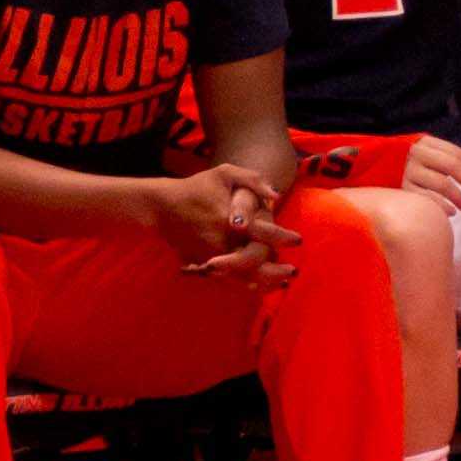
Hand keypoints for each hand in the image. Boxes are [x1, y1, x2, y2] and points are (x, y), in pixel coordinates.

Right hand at [151, 164, 300, 280]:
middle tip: (292, 272)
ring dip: (262, 281)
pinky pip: (224, 279)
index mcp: (229, 219)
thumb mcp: (225, 173)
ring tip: (281, 283)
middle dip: (274, 270)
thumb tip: (276, 195)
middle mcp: (220, 240)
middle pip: (252, 262)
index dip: (282, 238)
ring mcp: (209, 255)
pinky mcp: (200, 263)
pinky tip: (258, 286)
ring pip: (238, 276)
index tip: (298, 240)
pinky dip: (243, 283)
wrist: (161, 205)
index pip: (261, 233)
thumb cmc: (198, 187)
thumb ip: (252, 180)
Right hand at [400, 136, 460, 209]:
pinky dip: (442, 206)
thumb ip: (441, 159)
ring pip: (442, 184)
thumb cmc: (402, 165)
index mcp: (427, 142)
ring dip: (459, 198)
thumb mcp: (420, 153)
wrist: (364, 168)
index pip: (459, 155)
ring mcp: (408, 170)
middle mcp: (417, 153)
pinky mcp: (400, 187)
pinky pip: (427, 198)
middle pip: (454, 167)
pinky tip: (450, 212)